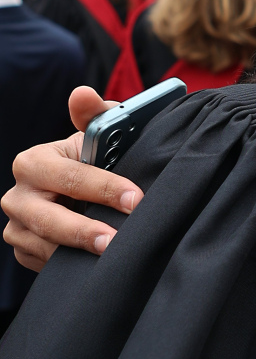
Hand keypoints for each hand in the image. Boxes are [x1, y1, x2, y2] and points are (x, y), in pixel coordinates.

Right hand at [1, 87, 142, 270]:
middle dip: (86, 229)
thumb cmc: (93, 156)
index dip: (105, 188)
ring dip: (79, 252)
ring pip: (45, 245)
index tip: (135, 199)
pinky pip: (43, 263)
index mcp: (33, 162)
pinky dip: (69, 264)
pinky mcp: (23, 250)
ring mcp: (17, 226)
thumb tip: (82, 94)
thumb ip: (95, 115)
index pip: (70, 178)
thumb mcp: (96, 134)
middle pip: (49, 218)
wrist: (82, 186)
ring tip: (112, 254)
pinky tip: (94, 263)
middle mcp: (17, 196)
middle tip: (117, 239)